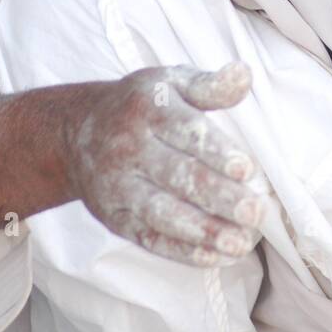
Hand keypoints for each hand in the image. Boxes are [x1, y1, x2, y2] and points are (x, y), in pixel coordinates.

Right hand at [65, 61, 267, 266]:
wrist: (76, 132)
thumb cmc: (141, 106)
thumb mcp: (171, 82)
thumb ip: (209, 85)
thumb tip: (244, 74)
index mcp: (148, 109)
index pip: (184, 131)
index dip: (216, 151)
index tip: (246, 169)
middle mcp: (128, 148)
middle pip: (177, 176)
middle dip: (218, 197)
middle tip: (255, 212)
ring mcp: (118, 187)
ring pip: (162, 213)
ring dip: (203, 231)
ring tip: (241, 242)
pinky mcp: (114, 218)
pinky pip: (149, 238)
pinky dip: (182, 251)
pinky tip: (216, 256)